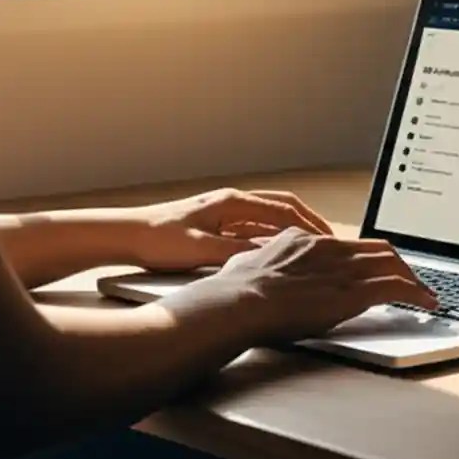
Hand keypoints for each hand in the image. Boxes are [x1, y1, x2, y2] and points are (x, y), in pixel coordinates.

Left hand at [128, 188, 334, 271]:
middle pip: (283, 207)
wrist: (127, 235)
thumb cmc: (158, 239)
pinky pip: (255, 227)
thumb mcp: (201, 250)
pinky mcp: (217, 223)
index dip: (310, 226)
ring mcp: (225, 211)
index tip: (330, 240)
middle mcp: (232, 202)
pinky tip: (278, 252)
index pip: (284, 210)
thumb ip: (237, 252)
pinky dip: (273, 236)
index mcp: (233, 202)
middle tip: (331, 241)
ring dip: (293, 229)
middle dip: (309, 223)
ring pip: (270, 217)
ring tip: (312, 248)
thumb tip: (270, 256)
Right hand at [178, 228, 437, 344]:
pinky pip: (396, 287)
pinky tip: (426, 303)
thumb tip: (251, 266)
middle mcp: (330, 248)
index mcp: (305, 240)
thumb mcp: (248, 264)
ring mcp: (344, 269)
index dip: (363, 258)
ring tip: (423, 292)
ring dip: (411, 278)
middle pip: (376, 248)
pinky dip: (416, 294)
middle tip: (408, 278)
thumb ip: (261, 263)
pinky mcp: (354, 292)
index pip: (346, 245)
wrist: (239, 302)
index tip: (369, 269)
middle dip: (396, 263)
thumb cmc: (234, 291)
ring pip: (392, 263)